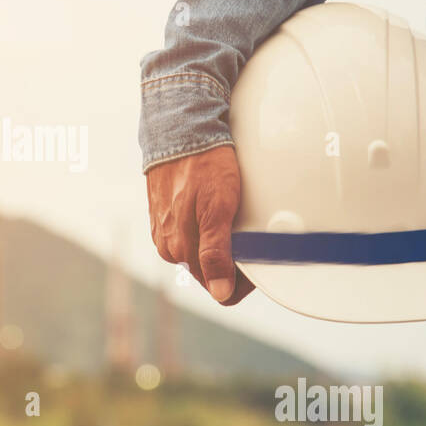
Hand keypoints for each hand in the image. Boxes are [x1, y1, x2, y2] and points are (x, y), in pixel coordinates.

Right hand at [146, 144, 254, 305]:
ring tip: (235, 217)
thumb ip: (216, 253)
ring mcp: (165, 233)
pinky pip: (192, 235)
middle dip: (233, 260)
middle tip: (254, 234)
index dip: (243, 280)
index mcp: (180, 250)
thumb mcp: (217, 209)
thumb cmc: (202, 166)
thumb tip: (220, 293)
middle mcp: (169, 247)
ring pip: (203, 254)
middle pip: (212, 272)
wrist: (180, 132)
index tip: (261, 259)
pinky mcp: (165, 219)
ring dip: (222, 244)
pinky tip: (218, 211)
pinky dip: (208, 228)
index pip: (219, 289)